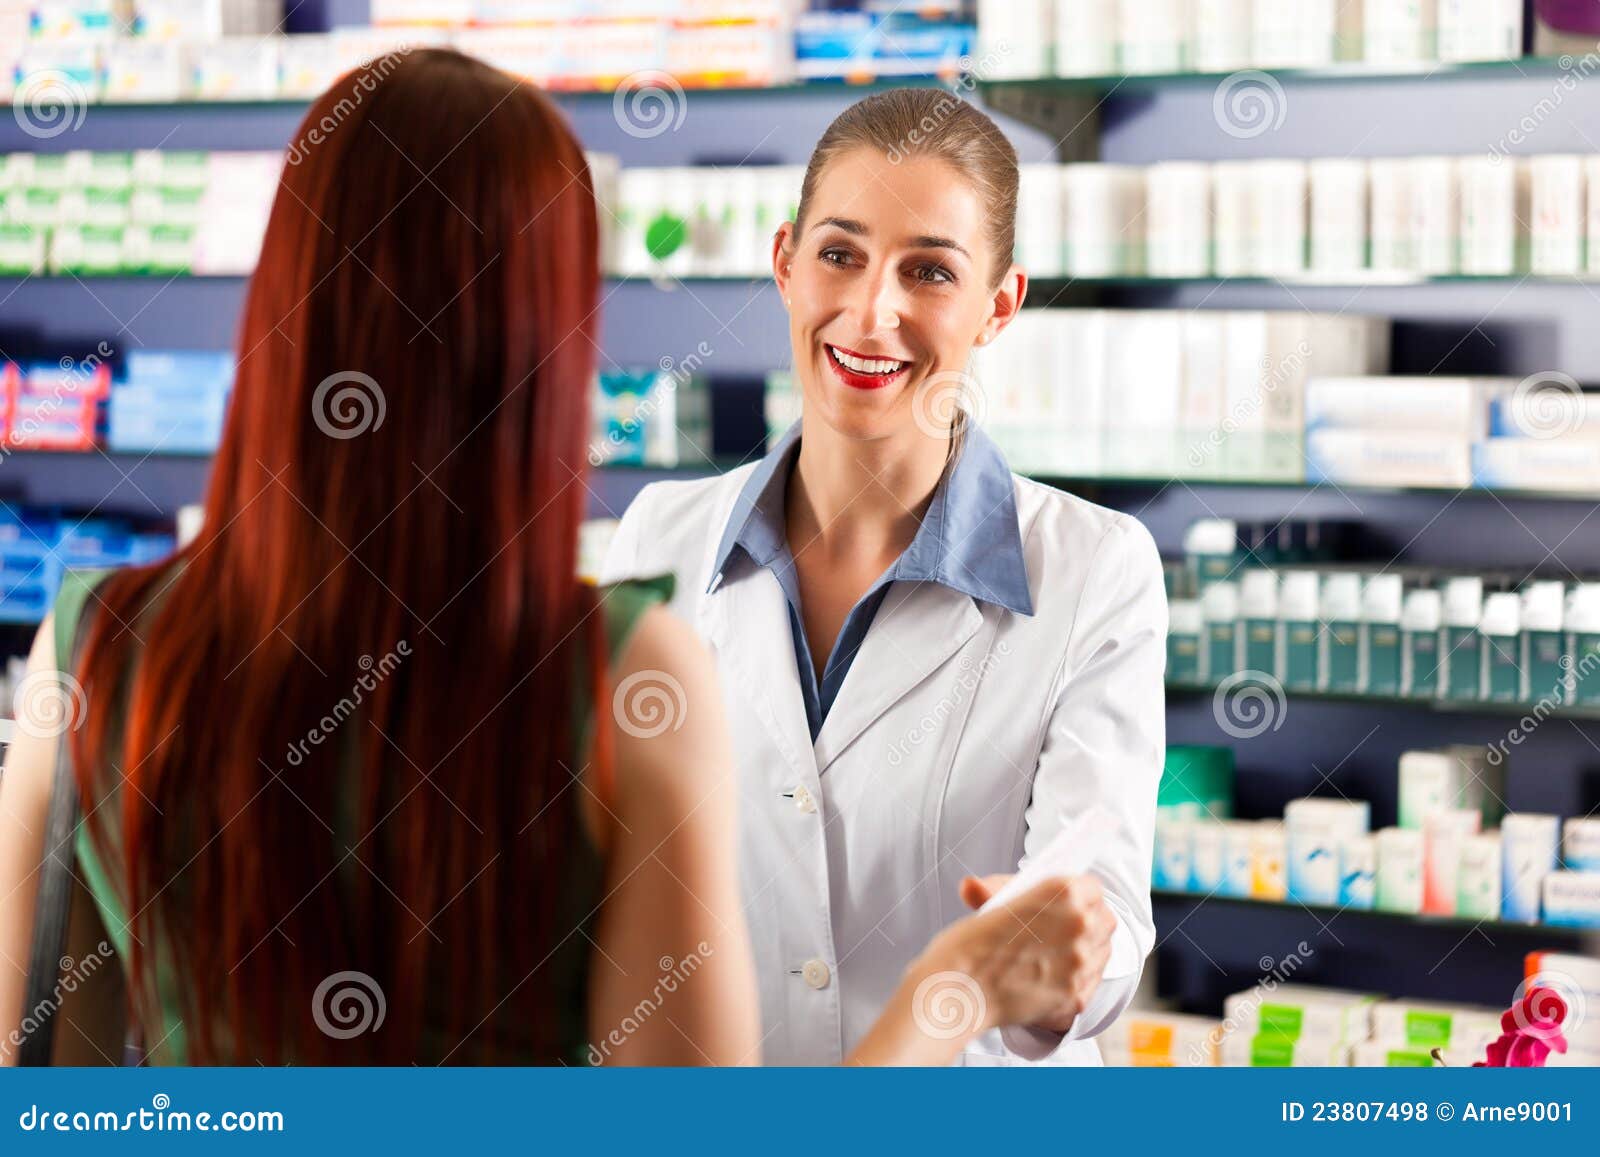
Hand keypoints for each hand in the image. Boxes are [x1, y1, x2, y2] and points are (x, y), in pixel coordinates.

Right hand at [847, 875, 1116, 1065]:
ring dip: (1087, 949)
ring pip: (1102, 951)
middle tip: (1062, 927)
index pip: (1092, 887)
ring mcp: (1080, 964)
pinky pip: (1090, 982)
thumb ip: (996, 891)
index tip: (1064, 901)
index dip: (1077, 894)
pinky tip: (1053, 975)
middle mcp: (1079, 926)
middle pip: (1104, 919)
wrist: (958, 995)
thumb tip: (975, 886)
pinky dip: (1078, 978)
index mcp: (1063, 893)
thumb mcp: (987, 905)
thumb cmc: (969, 945)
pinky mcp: (1076, 997)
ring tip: (1056, 952)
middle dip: (1088, 921)